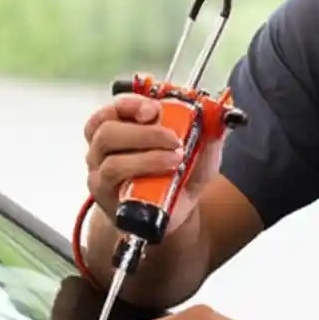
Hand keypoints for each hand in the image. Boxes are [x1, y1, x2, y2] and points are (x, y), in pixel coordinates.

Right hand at [83, 92, 223, 229]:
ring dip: (147, 156)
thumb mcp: (195, 150)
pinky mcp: (107, 199)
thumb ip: (204, 132)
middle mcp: (102, 151)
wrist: (174, 214)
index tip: (154, 109)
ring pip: (111, 161)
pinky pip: (115, 185)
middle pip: (106, 132)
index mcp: (119, 130)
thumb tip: (217, 116)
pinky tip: (165, 175)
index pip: (111, 110)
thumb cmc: (177, 176)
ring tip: (175, 158)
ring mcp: (101, 176)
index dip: (130, 105)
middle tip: (172, 138)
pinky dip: (142, 174)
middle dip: (143, 132)